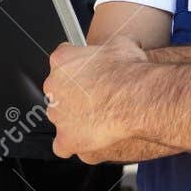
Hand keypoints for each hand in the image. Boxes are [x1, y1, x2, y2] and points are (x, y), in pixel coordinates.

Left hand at [42, 37, 148, 161]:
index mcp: (62, 60)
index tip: (89, 73)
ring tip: (98, 119)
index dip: (79, 68)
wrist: (137, 98)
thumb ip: (111, 46)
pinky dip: (73, 144)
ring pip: (60, 117)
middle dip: (75, 94)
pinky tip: (88, 141)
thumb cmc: (129, 72)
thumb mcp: (122, 45)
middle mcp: (53, 86)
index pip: (62, 61)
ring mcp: (57, 114)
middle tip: (96, 97)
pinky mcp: (65, 139)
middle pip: (59, 90)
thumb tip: (121, 45)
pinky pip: (62, 145)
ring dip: (75, 118)